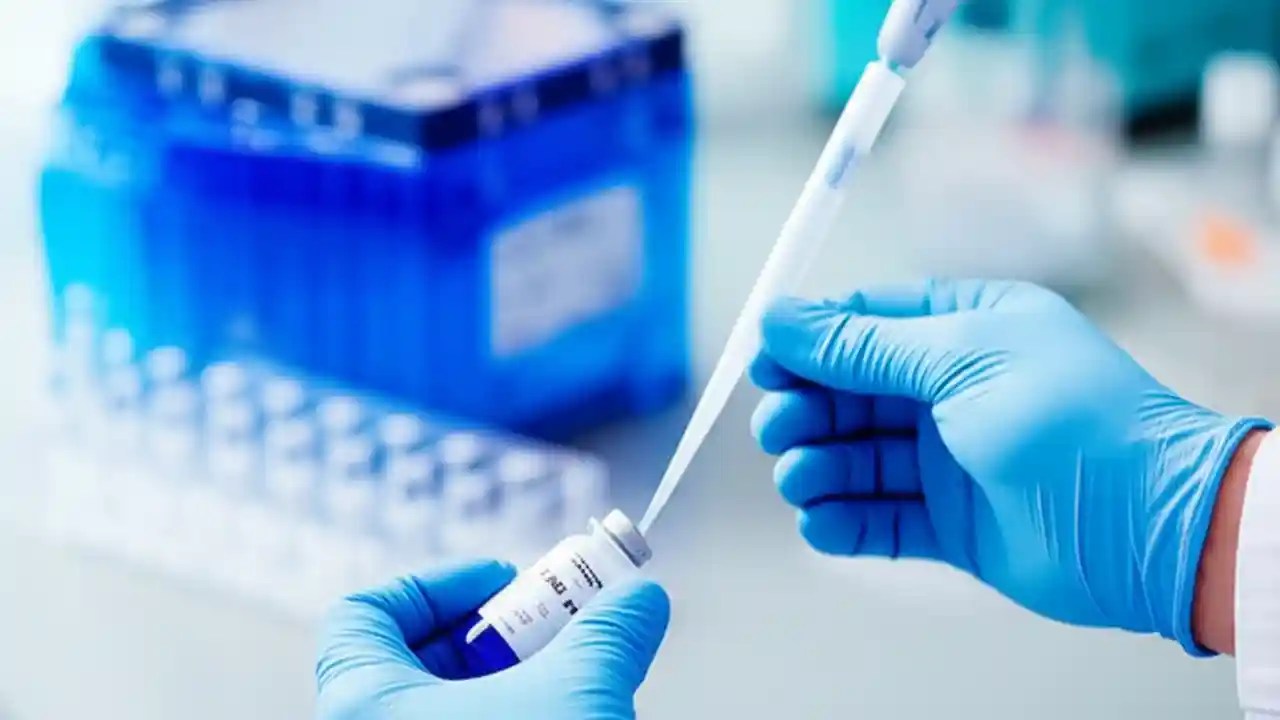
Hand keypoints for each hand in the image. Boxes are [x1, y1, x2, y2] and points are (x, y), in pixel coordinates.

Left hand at [316, 560, 669, 718]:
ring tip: (582, 686)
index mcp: (363, 705)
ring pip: (450, 715)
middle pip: (418, 663)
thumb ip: (609, 636)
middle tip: (561, 630)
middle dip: (499, 639)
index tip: (507, 581)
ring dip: (518, 690)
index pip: (364, 614)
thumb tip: (642, 599)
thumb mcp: (577, 699)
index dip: (437, 585)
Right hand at [750, 279, 1269, 653]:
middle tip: (779, 428)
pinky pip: (880, 518)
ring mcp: (952, 459)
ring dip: (818, 468)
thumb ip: (863, 345)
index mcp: (966, 329)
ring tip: (800, 479)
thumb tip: (780, 319)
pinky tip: (821, 522)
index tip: (762, 362)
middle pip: (850, 393)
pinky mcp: (952, 524)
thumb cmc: (1069, 420)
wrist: (1149, 527)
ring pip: (858, 458)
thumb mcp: (960, 359)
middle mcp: (954, 390)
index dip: (808, 341)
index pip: (866, 322)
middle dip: (807, 410)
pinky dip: (843, 521)